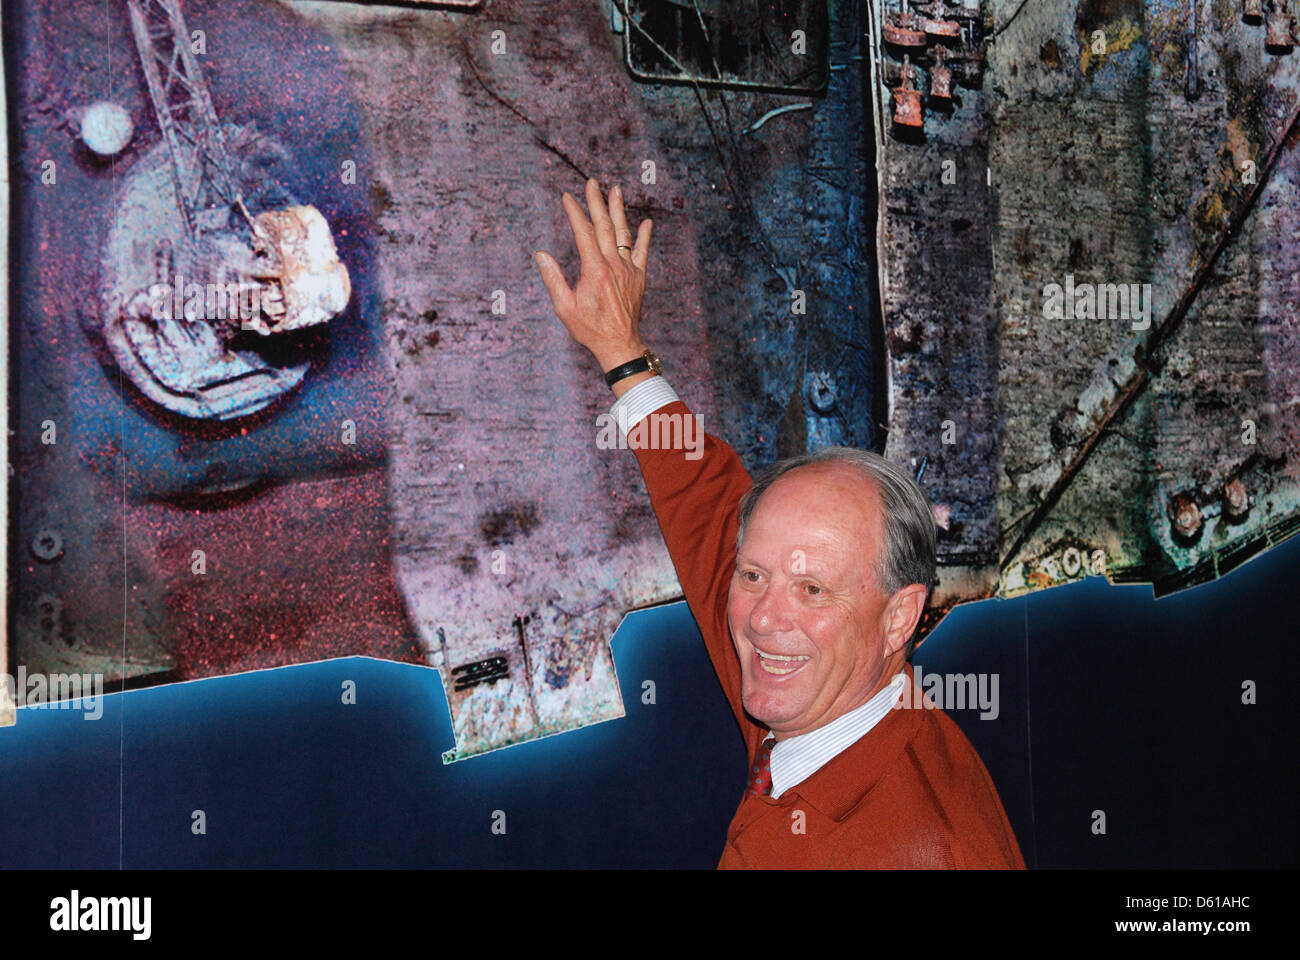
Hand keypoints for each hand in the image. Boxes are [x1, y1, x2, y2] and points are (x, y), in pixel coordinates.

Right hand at [533, 178, 653, 371]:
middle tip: (592, 183)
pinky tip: (646, 222)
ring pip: (623, 234)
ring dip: (618, 211)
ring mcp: (628, 270)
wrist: (620, 345)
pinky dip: (644, 237)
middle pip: (604, 227)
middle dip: (597, 202)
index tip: (568, 197)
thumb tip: (540, 254)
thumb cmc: (590, 329)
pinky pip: (642, 252)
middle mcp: (613, 265)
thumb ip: (553, 278)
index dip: (575, 213)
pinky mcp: (639, 278)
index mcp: (594, 270)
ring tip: (615, 190)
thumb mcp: (564, 307)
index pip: (583, 233)